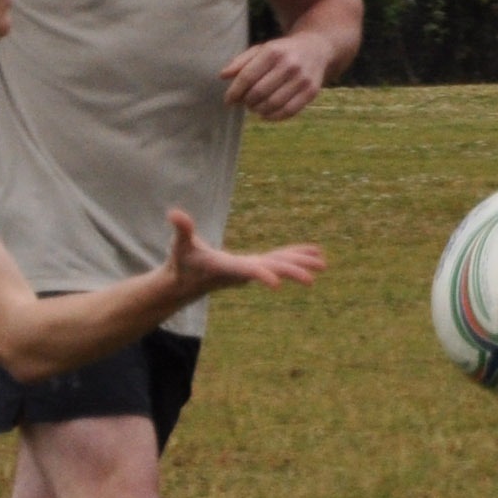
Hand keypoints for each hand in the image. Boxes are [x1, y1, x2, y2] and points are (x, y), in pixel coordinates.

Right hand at [165, 208, 324, 300]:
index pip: (245, 271)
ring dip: (300, 264)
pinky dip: (295, 256)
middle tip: (313, 279)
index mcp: (226, 268)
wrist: (183, 284)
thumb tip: (174, 213)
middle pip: (269, 270)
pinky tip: (315, 254)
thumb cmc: (181, 263)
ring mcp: (250, 270)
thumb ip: (181, 230)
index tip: (277, 284)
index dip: (261, 275)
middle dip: (290, 273)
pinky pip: (278, 260)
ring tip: (323, 263)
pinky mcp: (253, 267)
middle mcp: (242, 272)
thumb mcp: (180, 246)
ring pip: (279, 265)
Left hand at [218, 34, 331, 121]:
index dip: (234, 91)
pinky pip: (289, 111)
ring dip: (259, 110)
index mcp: (272, 52)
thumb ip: (241, 61)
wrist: (316, 48)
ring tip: (255, 107)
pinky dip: (273, 117)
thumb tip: (223, 76)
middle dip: (247, 102)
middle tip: (244, 103)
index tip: (228, 101)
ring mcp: (302, 79)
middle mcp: (289, 65)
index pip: (247, 77)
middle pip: (259, 92)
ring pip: (273, 104)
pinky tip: (266, 114)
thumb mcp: (261, 49)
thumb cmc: (281, 51)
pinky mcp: (311, 92)